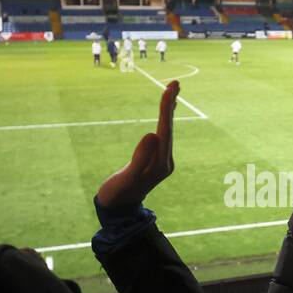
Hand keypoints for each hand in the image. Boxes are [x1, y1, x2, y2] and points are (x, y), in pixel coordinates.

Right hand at [97, 81, 178, 206]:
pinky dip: (164, 120)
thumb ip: (139, 158)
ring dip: (169, 110)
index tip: (169, 90)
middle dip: (171, 105)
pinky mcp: (156, 161)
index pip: (165, 132)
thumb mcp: (126, 178)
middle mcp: (165, 162)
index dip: (166, 109)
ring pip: (168, 131)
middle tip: (175, 82)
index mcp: (160, 165)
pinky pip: (163, 135)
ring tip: (173, 89)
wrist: (117, 210)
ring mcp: (162, 162)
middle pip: (170, 129)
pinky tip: (167, 111)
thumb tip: (152, 134)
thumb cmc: (117, 195)